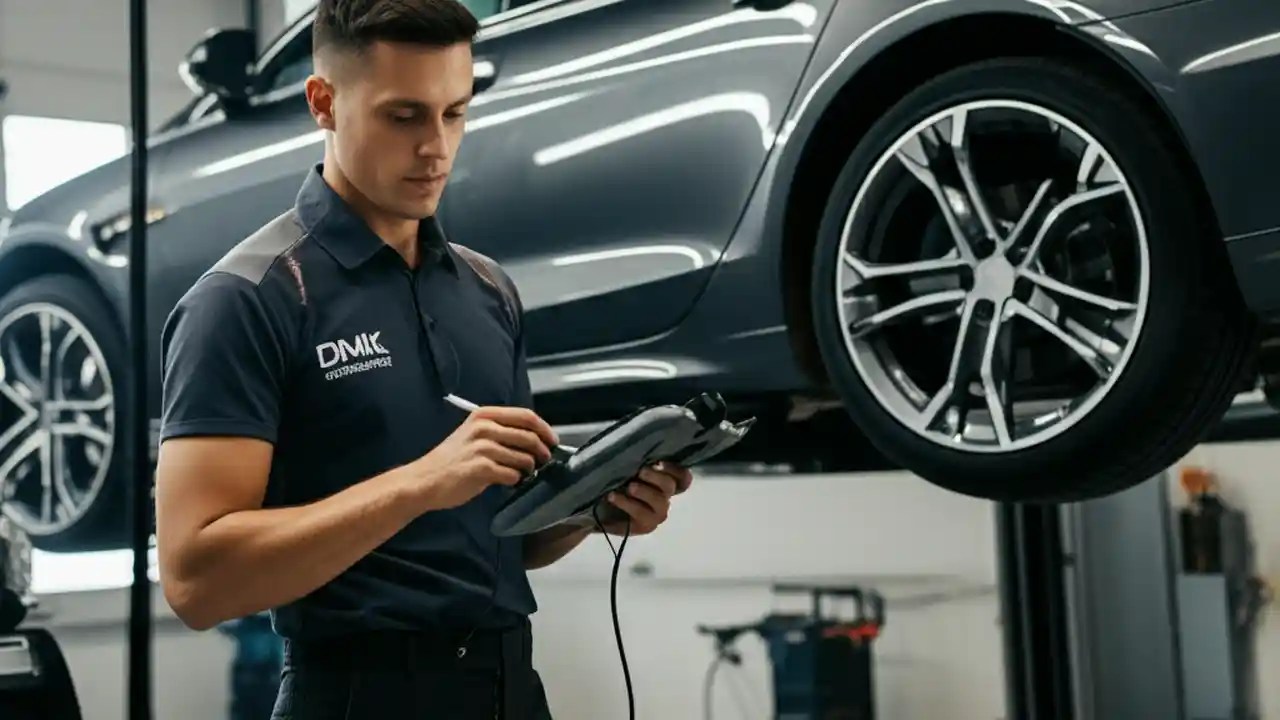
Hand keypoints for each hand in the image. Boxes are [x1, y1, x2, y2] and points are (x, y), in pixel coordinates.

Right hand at [415, 406, 558, 509]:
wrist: (425, 480)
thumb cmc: (451, 460)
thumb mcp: (474, 435)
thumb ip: (500, 432)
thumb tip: (533, 440)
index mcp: (484, 416)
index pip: (526, 416)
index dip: (544, 429)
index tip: (552, 440)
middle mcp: (484, 428)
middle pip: (529, 436)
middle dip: (543, 451)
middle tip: (544, 461)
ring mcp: (483, 448)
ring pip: (524, 458)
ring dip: (529, 469)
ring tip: (523, 474)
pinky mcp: (481, 468)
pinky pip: (512, 475)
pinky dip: (514, 480)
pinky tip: (508, 482)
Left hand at [596, 461, 693, 535]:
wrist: (595, 509)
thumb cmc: (613, 481)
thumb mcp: (624, 468)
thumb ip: (635, 461)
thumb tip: (636, 446)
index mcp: (664, 481)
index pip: (682, 477)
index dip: (675, 469)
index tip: (659, 462)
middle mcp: (665, 497)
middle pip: (670, 486)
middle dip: (656, 477)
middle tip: (641, 472)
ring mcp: (657, 513)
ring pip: (659, 501)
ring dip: (644, 491)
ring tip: (629, 486)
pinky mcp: (646, 526)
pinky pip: (641, 513)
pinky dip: (627, 503)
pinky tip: (613, 496)